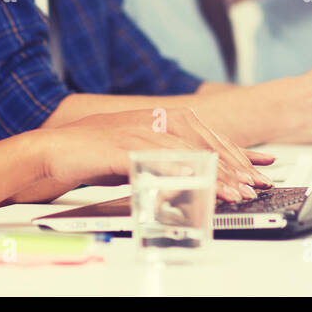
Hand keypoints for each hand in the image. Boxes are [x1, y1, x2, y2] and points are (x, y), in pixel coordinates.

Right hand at [37, 108, 275, 203]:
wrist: (52, 150)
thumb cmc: (93, 155)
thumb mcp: (136, 156)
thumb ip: (165, 161)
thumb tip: (195, 178)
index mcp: (160, 119)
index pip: (206, 135)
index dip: (235, 152)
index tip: (259, 168)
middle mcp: (154, 120)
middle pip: (203, 141)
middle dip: (233, 165)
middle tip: (256, 185)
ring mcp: (138, 130)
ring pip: (187, 151)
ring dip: (214, 173)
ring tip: (235, 192)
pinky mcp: (123, 145)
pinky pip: (158, 160)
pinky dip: (181, 172)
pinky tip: (197, 183)